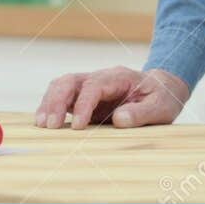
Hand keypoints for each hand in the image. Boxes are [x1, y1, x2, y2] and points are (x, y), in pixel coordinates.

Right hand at [34, 66, 189, 129]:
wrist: (161, 89)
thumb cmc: (162, 98)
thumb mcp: (162, 106)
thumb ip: (143, 112)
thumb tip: (119, 120)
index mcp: (119, 77)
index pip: (95, 86)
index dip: (84, 105)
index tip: (78, 126)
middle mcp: (100, 78)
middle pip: (71, 81)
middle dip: (57, 101)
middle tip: (50, 126)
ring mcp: (90, 86)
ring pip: (62, 86)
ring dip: (49, 103)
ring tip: (42, 125)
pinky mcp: (84, 97)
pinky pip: (62, 97)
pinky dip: (50, 107)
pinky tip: (43, 122)